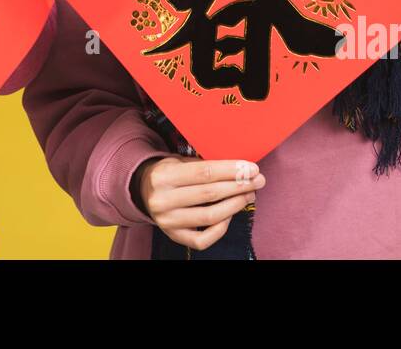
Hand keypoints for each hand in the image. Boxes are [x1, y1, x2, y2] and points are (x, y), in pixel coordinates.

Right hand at [135, 156, 264, 250]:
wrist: (143, 191)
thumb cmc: (169, 173)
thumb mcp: (179, 161)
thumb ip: (204, 165)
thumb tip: (241, 170)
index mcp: (164, 176)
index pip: (204, 172)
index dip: (231, 170)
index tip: (252, 168)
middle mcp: (163, 200)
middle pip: (210, 194)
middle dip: (238, 186)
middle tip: (258, 180)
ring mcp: (168, 221)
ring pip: (209, 216)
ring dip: (235, 205)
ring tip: (249, 195)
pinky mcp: (173, 236)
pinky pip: (202, 239)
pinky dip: (220, 228)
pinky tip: (230, 215)